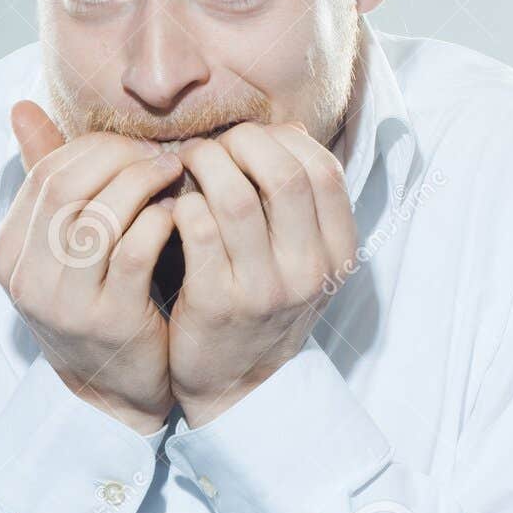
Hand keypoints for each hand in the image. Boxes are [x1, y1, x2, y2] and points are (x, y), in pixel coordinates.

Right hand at [0, 101, 181, 434]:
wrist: (115, 388)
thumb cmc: (97, 299)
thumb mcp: (65, 244)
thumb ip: (51, 179)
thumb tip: (23, 105)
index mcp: (10, 251)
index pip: (47, 173)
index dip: (95, 149)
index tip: (137, 147)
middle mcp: (26, 277)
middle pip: (68, 186)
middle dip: (121, 160)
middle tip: (163, 154)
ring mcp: (63, 302)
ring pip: (99, 215)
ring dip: (144, 184)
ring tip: (176, 176)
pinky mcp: (107, 320)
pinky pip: (134, 251)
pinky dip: (160, 222)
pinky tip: (180, 215)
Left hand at [167, 122, 358, 426]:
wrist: (237, 383)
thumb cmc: (265, 303)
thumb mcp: (303, 257)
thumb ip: (300, 199)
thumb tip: (283, 129)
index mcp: (338, 252)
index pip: (323, 170)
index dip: (283, 141)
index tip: (251, 140)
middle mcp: (310, 271)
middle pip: (283, 175)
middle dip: (241, 145)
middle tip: (214, 146)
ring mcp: (266, 290)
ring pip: (236, 197)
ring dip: (205, 167)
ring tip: (187, 165)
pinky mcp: (217, 303)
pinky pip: (197, 229)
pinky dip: (181, 204)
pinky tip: (174, 205)